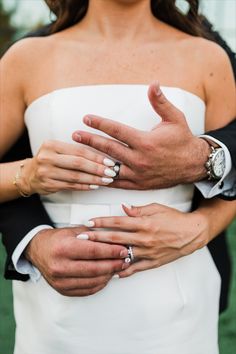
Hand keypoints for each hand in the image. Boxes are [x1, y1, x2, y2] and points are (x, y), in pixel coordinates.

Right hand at [19, 140, 116, 194]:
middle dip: (97, 169)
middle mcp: (47, 157)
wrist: (28, 174)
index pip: (79, 151)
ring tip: (106, 181)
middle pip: (78, 163)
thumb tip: (102, 157)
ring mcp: (46, 172)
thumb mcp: (57, 150)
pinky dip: (84, 186)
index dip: (96, 156)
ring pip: (75, 176)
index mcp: (52, 145)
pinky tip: (94, 186)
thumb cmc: (49, 160)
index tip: (110, 161)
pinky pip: (70, 186)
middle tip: (111, 173)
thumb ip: (75, 151)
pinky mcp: (48, 184)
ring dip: (93, 179)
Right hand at [25, 227, 128, 295]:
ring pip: (92, 281)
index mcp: (63, 248)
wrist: (39, 250)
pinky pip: (87, 290)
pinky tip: (107, 276)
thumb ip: (94, 235)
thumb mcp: (74, 231)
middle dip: (114, 264)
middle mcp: (60, 266)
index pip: (93, 251)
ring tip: (118, 267)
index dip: (111, 251)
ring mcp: (60, 281)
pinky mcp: (62, 290)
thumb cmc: (58, 239)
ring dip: (109, 275)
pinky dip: (100, 284)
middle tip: (125, 260)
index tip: (123, 250)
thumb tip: (116, 239)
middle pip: (95, 268)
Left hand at [73, 82, 209, 188]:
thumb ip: (160, 102)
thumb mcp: (174, 118)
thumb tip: (153, 83)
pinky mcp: (138, 184)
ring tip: (78, 155)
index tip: (86, 118)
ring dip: (93, 161)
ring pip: (109, 168)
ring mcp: (138, 174)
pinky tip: (92, 176)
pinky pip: (117, 183)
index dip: (99, 123)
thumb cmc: (182, 140)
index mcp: (145, 142)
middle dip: (90, 141)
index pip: (116, 130)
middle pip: (108, 149)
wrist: (194, 165)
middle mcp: (139, 159)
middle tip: (74, 135)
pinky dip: (103, 180)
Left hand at [78, 203, 208, 277]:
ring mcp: (148, 252)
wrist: (192, 233)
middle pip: (115, 238)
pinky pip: (135, 268)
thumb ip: (138, 210)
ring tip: (90, 255)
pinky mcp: (153, 262)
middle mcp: (144, 238)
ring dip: (105, 255)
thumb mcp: (157, 208)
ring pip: (122, 254)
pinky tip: (111, 272)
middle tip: (80, 238)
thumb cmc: (174, 218)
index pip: (118, 222)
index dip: (101, 222)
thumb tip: (122, 208)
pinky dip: (123, 271)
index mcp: (144, 223)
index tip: (88, 222)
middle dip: (96, 238)